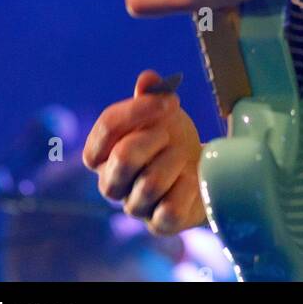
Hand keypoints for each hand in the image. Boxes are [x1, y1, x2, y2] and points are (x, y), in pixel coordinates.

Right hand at [82, 69, 206, 233]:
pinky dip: (187, 188)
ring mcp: (134, 206)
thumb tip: (147, 79)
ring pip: (150, 184)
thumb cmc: (171, 138)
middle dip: (155, 137)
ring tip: (183, 154)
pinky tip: (192, 177)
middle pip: (123, 158)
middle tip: (170, 133)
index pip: (106, 128)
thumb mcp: (162, 111)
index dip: (137, 110)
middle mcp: (112, 182)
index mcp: (103, 152)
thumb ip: (151, 94)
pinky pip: (169, 210)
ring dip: (175, 160)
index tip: (170, 101)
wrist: (199, 168)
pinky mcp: (159, 224)